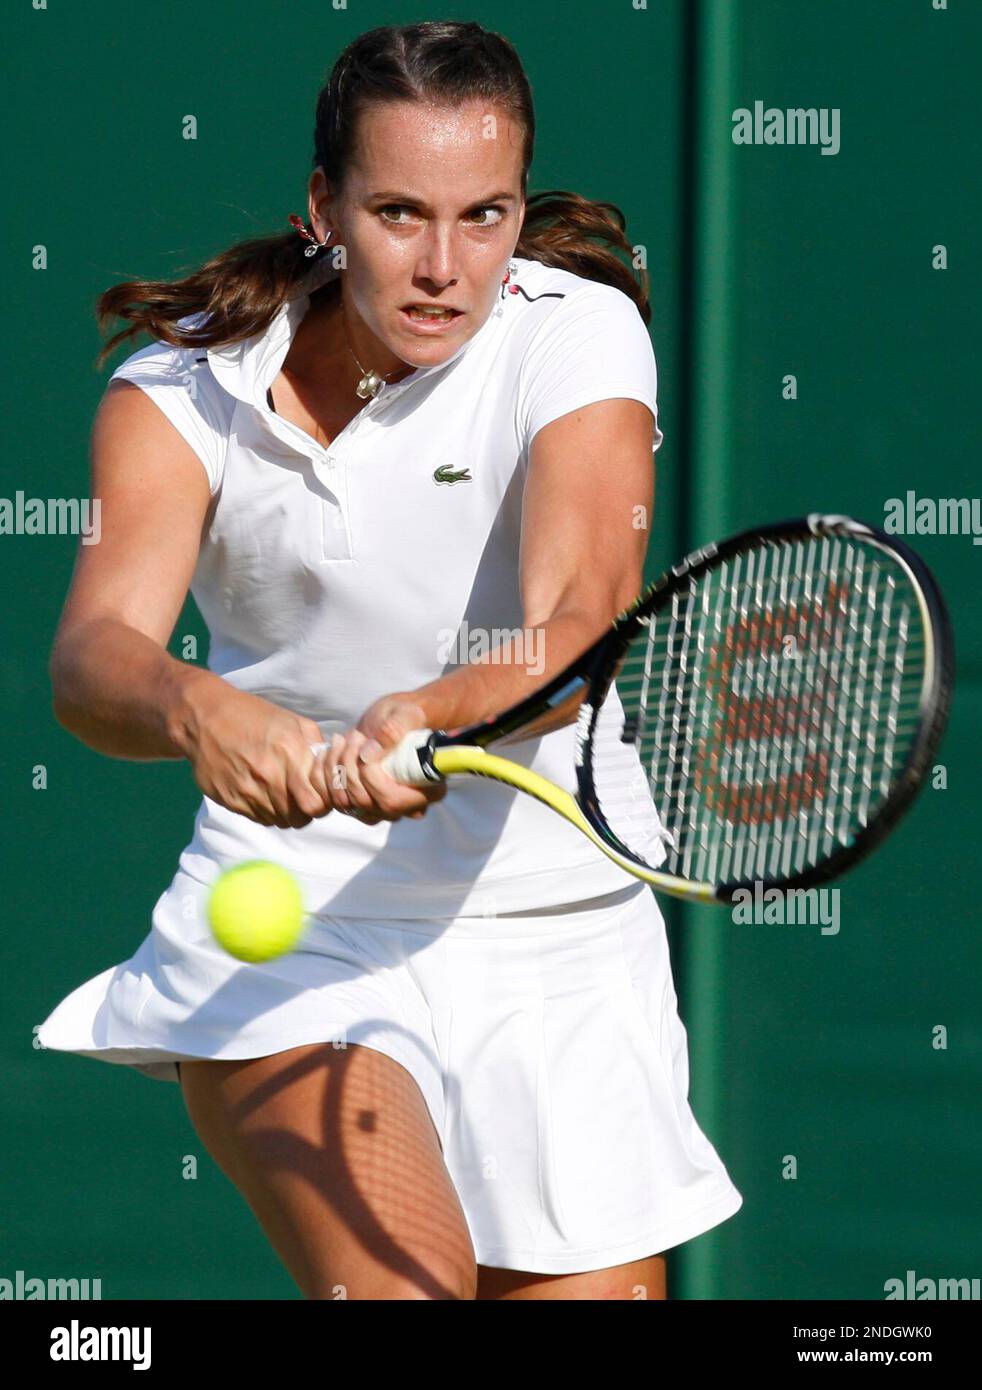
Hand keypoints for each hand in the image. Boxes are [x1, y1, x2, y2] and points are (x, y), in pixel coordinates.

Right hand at [180, 682, 334, 828]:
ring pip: (280, 821)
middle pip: (300, 817)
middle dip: (307, 810)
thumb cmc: (253, 716)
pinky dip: (266, 811)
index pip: (316, 803)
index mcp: (290, 753)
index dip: (323, 802)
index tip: (320, 793)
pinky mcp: (231, 800)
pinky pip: (259, 818)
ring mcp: (248, 791)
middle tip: (304, 798)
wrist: (204, 718)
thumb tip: (331, 768)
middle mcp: (269, 775)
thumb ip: (315, 745)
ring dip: (286, 811)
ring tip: (283, 793)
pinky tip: (264, 793)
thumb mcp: (292, 721)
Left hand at [310, 694, 446, 824]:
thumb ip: (393, 730)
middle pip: (364, 804)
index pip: (391, 801)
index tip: (365, 748)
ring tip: (342, 740)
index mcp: (426, 790)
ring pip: (345, 803)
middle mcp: (404, 808)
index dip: (371, 779)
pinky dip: (323, 775)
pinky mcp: (359, 804)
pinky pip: (333, 800)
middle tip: (354, 735)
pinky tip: (330, 751)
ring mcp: (380, 809)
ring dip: (335, 768)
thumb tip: (368, 754)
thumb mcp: (405, 715)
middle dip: (350, 767)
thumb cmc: (406, 717)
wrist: (392, 721)